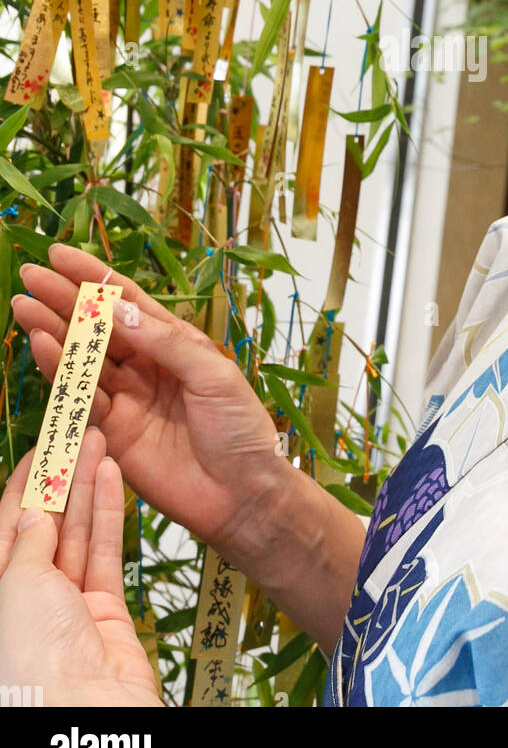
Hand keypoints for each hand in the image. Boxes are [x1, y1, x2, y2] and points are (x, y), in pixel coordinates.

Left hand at [0, 426, 162, 706]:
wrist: (80, 712)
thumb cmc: (33, 660)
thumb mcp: (18, 585)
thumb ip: (31, 542)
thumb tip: (37, 510)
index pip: (7, 524)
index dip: (24, 483)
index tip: (42, 446)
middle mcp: (26, 596)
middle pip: (44, 525)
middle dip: (60, 479)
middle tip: (76, 436)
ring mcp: (67, 603)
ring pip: (77, 533)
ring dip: (88, 487)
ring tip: (100, 444)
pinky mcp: (104, 610)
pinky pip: (104, 552)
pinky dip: (109, 514)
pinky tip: (113, 479)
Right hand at [12, 242, 291, 573]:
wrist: (242, 493)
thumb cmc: (241, 429)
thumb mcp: (212, 375)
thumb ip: (165, 343)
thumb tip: (118, 309)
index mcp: (174, 342)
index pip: (126, 300)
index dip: (93, 276)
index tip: (58, 253)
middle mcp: (145, 365)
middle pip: (97, 326)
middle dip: (62, 300)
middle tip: (28, 276)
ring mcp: (126, 398)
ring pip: (82, 359)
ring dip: (52, 332)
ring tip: (23, 307)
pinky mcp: (112, 433)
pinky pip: (80, 399)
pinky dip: (59, 375)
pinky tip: (42, 348)